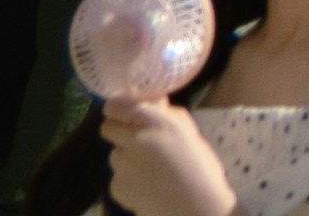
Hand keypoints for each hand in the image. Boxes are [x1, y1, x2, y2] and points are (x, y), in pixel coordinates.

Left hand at [89, 99, 224, 215]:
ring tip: (149, 170)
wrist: (195, 208)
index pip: (118, 105)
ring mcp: (123, 165)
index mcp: (159, 123)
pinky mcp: (115, 186)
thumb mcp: (188, 134)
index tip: (122, 111)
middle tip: (134, 140)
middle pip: (107, 128)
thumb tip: (152, 103)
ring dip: (126, 158)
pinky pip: (117, 176)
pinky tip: (146, 186)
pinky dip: (128, 179)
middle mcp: (137, 140)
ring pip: (115, 154)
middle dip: (117, 131)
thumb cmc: (200, 168)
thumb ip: (168, 116)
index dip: (117, 108)